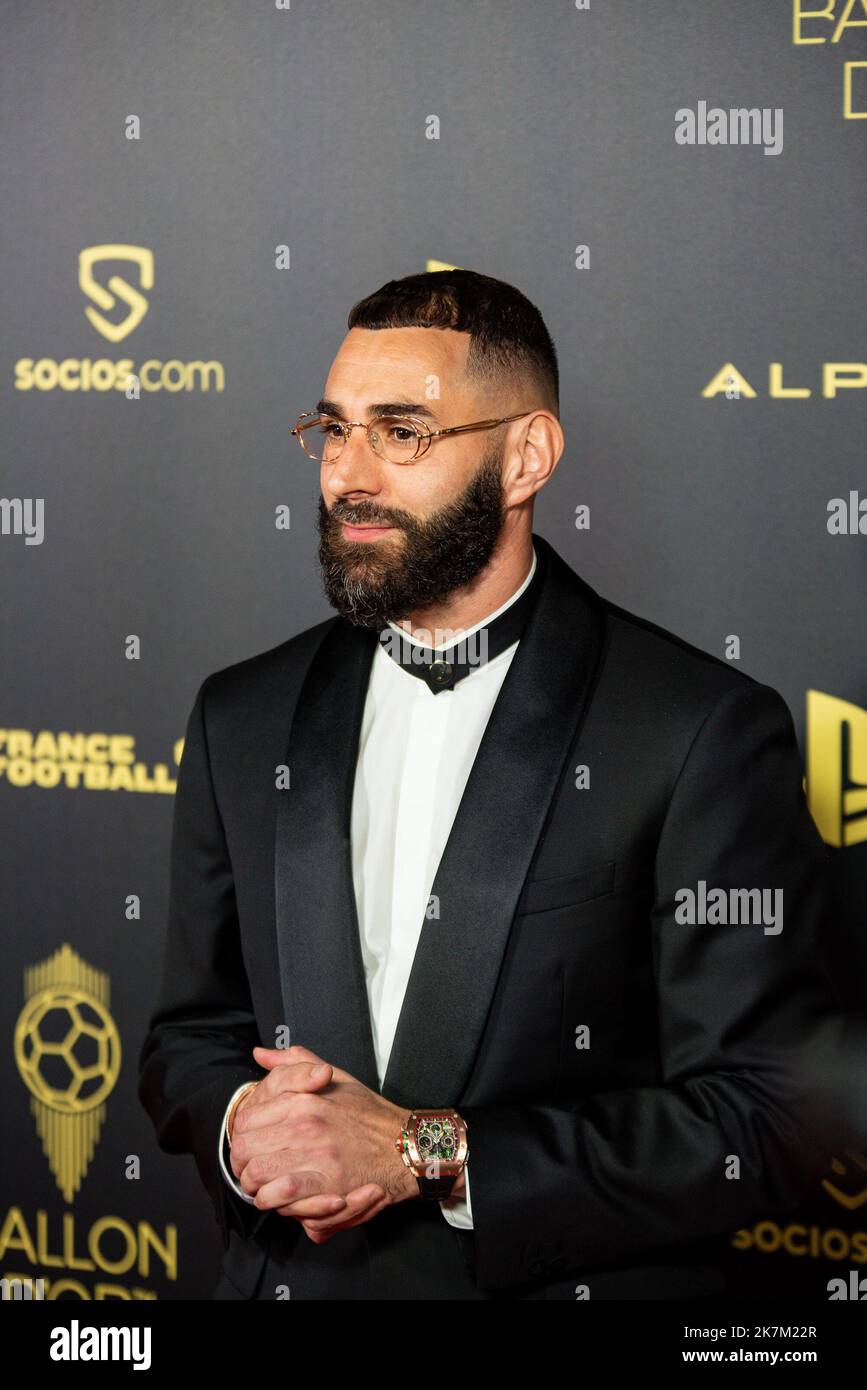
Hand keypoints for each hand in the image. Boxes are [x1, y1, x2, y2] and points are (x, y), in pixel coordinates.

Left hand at [229, 1043, 417, 1242]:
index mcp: (303, 1097)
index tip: (251, 1146)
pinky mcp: (327, 1182)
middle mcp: (305, 1122)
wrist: (405, 1144)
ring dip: (254, 1186)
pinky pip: (281, 1193)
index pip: (247, 1118)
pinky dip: (272, 1200)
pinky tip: (279, 1199)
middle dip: (242, 1164)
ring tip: (263, 1187)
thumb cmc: (369, 1113)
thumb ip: (294, 1064)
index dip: (242, 1136)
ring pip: (257, 1174)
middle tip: (251, 1171)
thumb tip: (261, 1054)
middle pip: (245, 1148)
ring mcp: (316, 1153)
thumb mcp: (334, 1077)